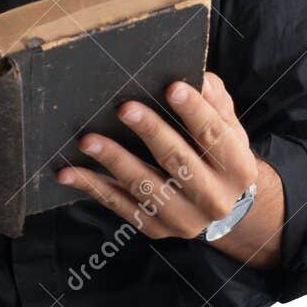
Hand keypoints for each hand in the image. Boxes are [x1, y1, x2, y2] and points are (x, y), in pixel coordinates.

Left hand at [54, 71, 282, 267]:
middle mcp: (214, 199)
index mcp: (238, 170)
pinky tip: (68, 172)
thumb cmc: (221, 159)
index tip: (172, 87)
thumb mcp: (230, 131)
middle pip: (178, 161)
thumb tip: (199, 77)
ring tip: (88, 140)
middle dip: (150, 132)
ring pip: (144, 186)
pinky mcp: (155, 229)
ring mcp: (183, 219)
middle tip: (124, 108)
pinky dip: (92, 187)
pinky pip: (119, 206)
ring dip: (113, 160)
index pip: (214, 135)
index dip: (193, 111)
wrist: (225, 211)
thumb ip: (216, 104)